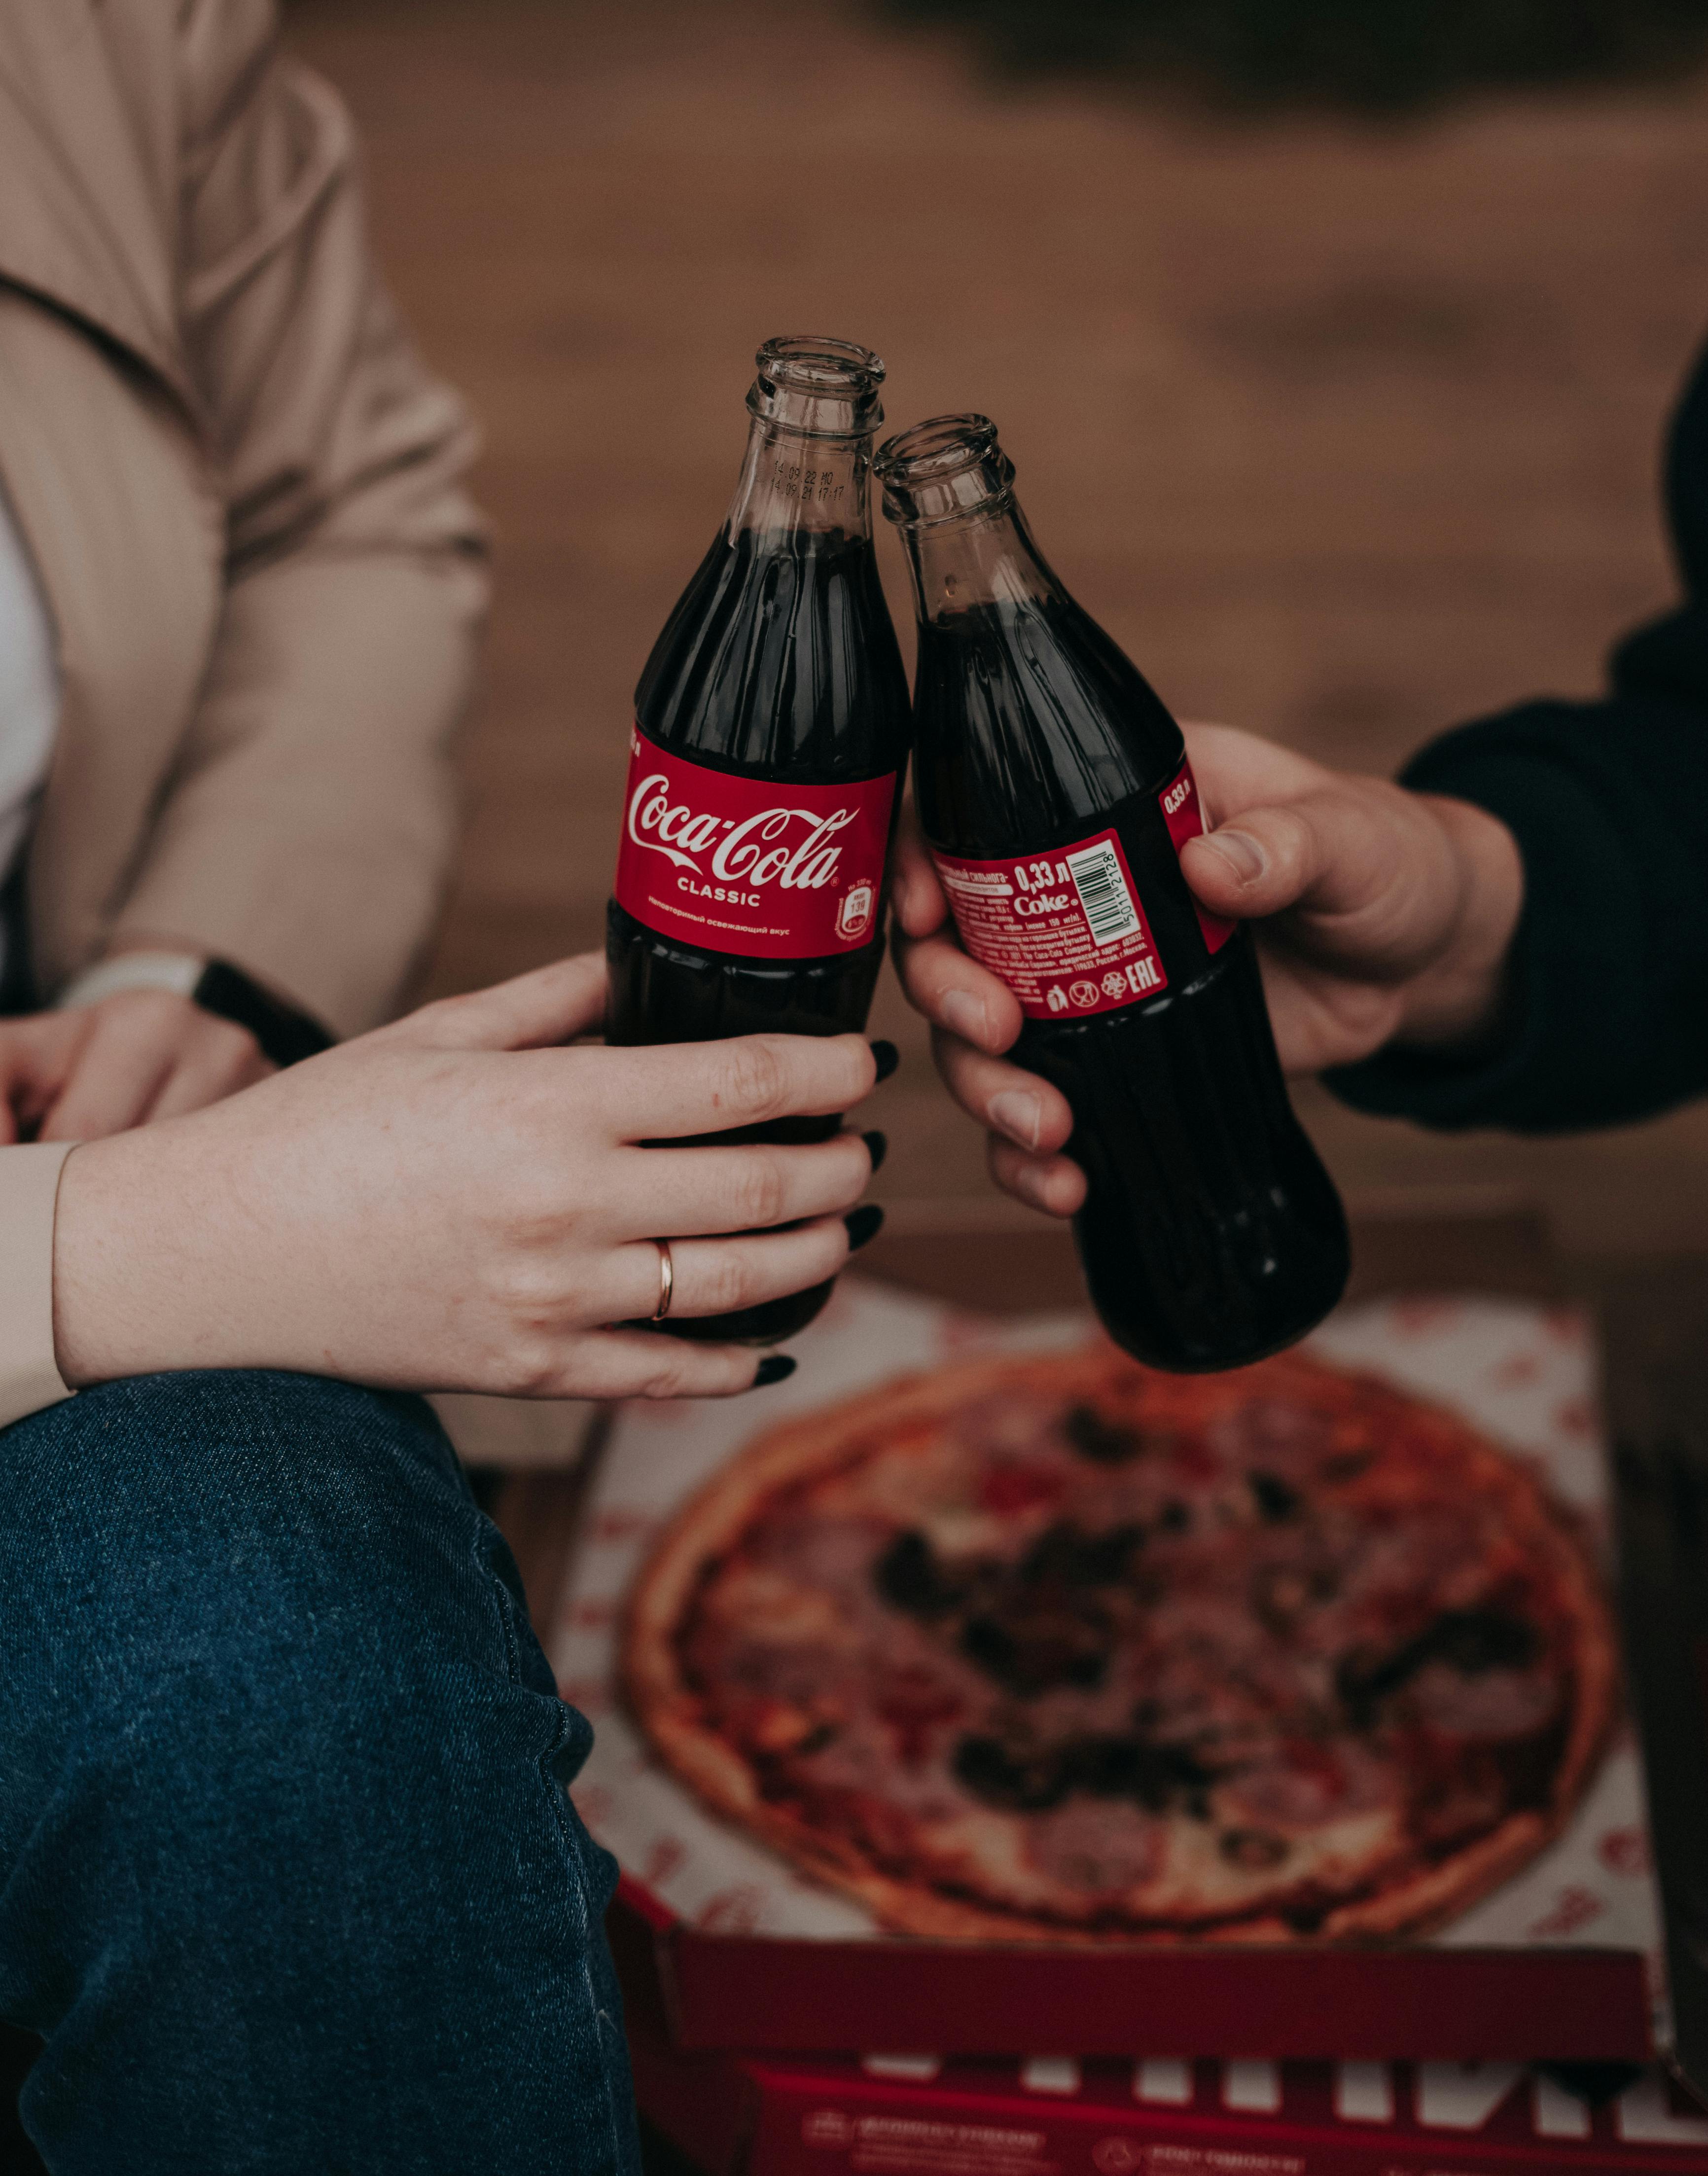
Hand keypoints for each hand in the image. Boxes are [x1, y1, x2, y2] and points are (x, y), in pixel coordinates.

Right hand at [52, 954, 881, 1403]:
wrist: (213, 1252)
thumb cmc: (319, 1127)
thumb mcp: (439, 1034)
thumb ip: (556, 1000)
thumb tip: (640, 963)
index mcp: (552, 1107)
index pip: (740, 1083)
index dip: (827, 1071)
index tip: (864, 1062)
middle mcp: (569, 1206)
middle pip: (766, 1188)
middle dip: (841, 1167)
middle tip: (865, 1147)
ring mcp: (556, 1300)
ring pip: (741, 1287)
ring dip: (817, 1255)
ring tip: (842, 1225)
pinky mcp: (532, 1373)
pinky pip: (670, 1373)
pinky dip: (739, 1360)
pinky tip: (773, 1337)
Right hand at [891, 721, 1522, 1217]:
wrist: (1428, 961)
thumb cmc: (1388, 861)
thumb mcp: (1352, 838)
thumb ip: (1290, 844)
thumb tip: (1212, 865)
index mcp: (1109, 802)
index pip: (972, 813)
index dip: (918, 860)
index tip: (922, 912)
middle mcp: (1075, 894)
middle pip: (956, 942)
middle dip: (950, 995)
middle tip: (995, 1033)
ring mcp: (1091, 984)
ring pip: (985, 1040)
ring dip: (988, 1090)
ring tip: (1048, 1133)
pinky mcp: (1125, 1060)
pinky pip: (1048, 1111)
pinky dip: (1034, 1158)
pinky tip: (1066, 1185)